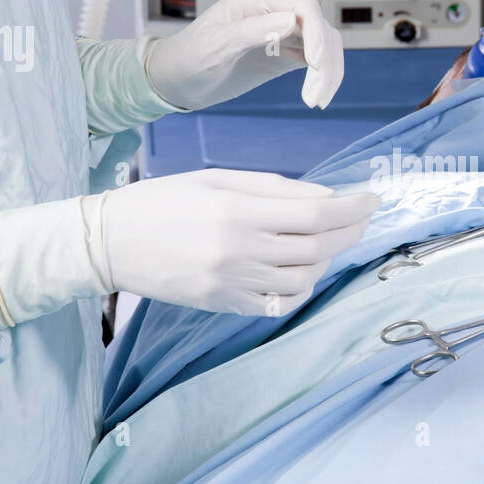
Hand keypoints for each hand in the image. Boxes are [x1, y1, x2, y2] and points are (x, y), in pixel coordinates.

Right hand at [99, 169, 378, 314]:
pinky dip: (300, 289)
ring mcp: (232, 283)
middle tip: (362, 219)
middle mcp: (239, 250)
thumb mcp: (217, 178)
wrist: (111, 242)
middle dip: (349, 232)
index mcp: (237, 211)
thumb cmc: (164, 200)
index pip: (313, 212)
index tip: (372, 199)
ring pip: (303, 280)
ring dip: (326, 260)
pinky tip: (302, 271)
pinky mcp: (223, 305)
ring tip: (328, 242)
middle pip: (316, 247)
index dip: (350, 208)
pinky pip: (278, 304)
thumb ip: (274, 187)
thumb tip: (326, 195)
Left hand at [145, 0, 343, 110]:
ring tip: (316, 101)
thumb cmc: (188, 59)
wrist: (177, 80)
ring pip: (323, 44)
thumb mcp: (216, 46)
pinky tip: (316, 97)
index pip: (303, 6)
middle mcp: (273, 11)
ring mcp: (282, 31)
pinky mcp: (284, 53)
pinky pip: (316, 60)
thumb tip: (292, 19)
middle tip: (315, 96)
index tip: (316, 63)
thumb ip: (252, 31)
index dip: (317, 32)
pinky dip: (323, 77)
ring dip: (328, 72)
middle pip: (319, 27)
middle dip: (325, 61)